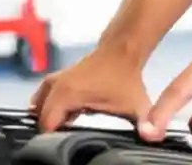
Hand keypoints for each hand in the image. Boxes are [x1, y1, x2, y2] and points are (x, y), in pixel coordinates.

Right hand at [29, 46, 150, 132]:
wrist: (124, 50)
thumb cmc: (126, 78)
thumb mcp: (135, 106)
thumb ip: (145, 124)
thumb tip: (151, 137)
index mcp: (65, 95)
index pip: (45, 126)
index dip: (55, 138)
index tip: (69, 141)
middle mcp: (54, 87)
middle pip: (40, 119)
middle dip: (54, 129)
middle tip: (72, 133)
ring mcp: (53, 81)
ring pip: (40, 108)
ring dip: (53, 118)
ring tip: (72, 123)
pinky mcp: (57, 79)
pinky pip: (45, 99)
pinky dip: (54, 107)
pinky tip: (72, 113)